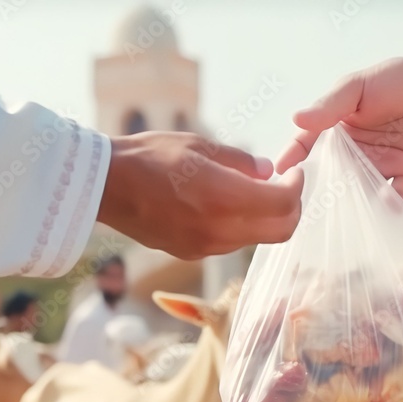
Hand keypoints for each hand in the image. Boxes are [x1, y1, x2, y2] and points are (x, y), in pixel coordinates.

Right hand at [98, 131, 302, 259]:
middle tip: (287, 187)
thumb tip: (267, 171)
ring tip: (255, 192)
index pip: (284, 203)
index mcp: (224, 197)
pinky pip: (231, 243)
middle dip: (292, 209)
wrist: (104, 186)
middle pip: (280, 231)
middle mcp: (219, 229)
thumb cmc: (149, 156)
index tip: (295, 173)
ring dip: (266, 219)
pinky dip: (242, 226)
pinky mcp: (192, 254)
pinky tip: (228, 205)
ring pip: (257, 239)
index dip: (298, 187)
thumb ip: (240, 161)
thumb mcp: (198, 146)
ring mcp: (205, 246)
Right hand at [276, 35, 402, 202]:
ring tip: (342, 223)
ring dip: (355, 207)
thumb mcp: (358, 88)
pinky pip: (398, 197)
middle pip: (335, 176)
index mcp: (339, 130)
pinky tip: (386, 211)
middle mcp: (357, 153)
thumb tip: (297, 119)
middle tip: (305, 210)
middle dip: (322, 193)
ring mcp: (382, 167)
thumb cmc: (397, 79)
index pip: (309, 146)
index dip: (294, 157)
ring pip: (363, 193)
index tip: (279, 172)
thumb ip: (330, 106)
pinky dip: (392, 208)